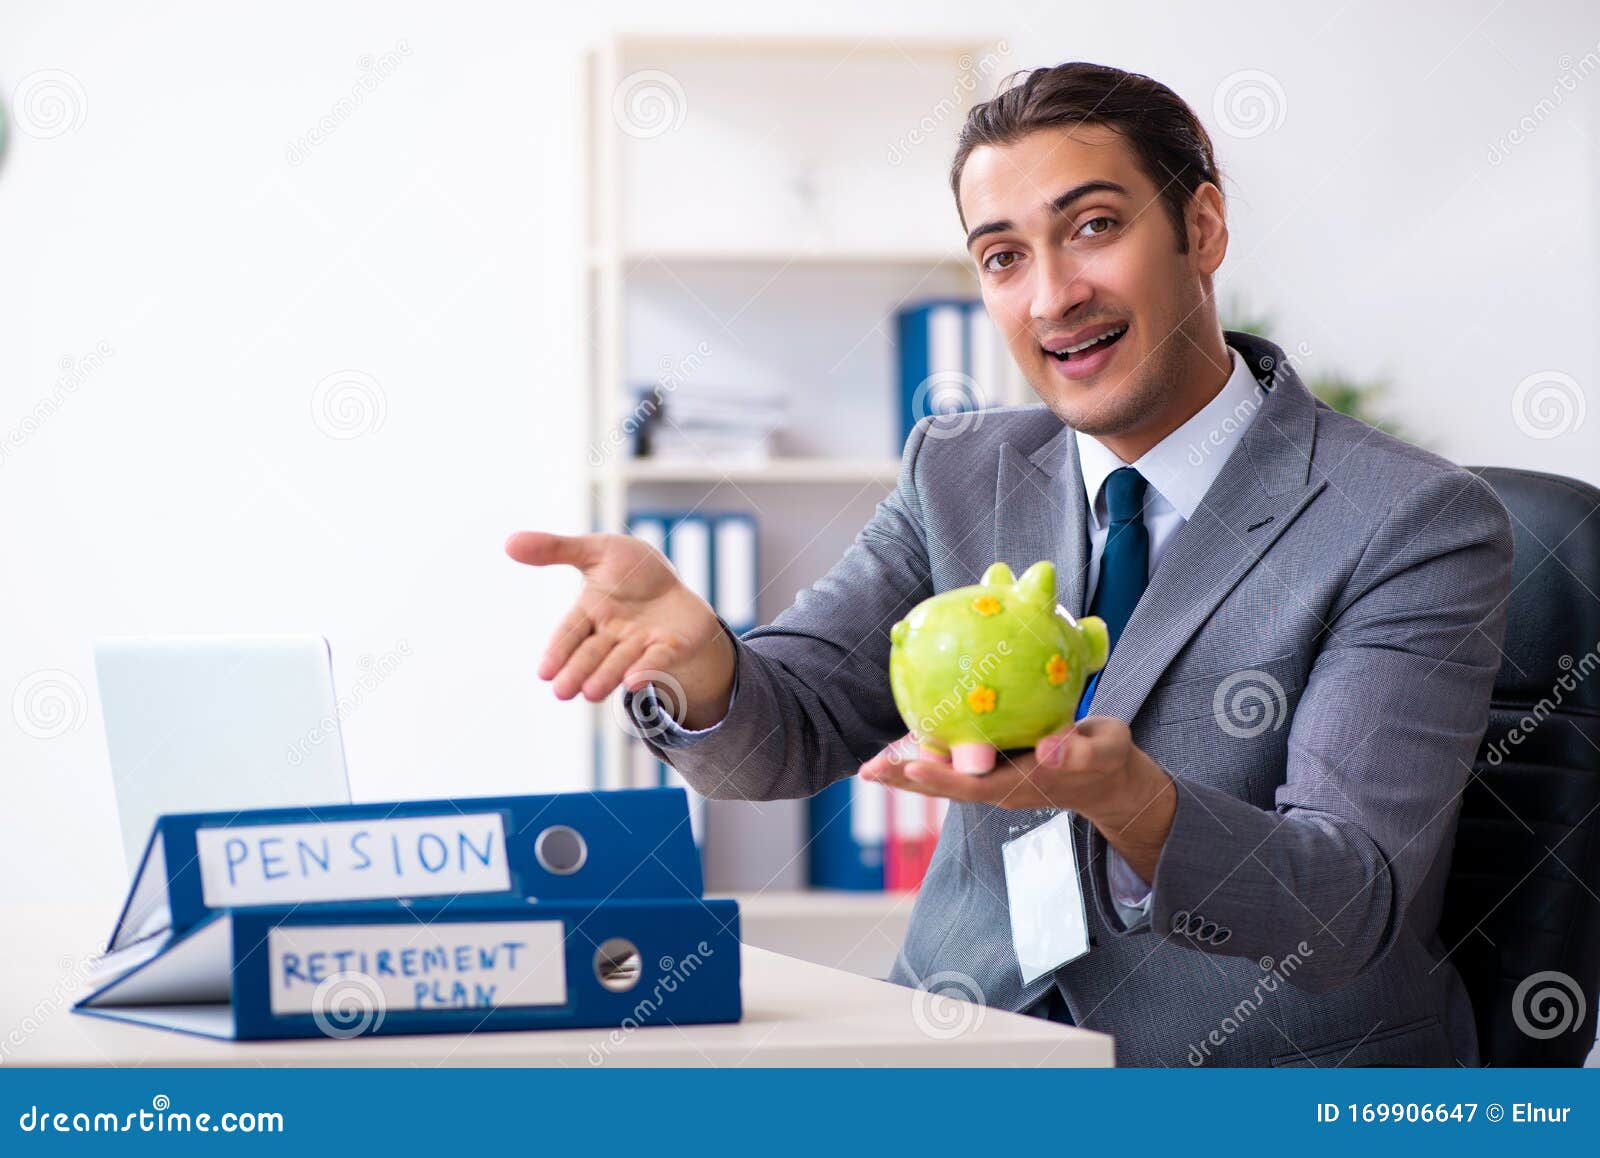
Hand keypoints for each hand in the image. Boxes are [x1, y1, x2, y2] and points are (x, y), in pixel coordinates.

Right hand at [505, 531, 735, 727]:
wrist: (675, 585)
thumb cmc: (630, 570)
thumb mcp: (596, 551)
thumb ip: (556, 549)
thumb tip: (508, 542)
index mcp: (592, 611)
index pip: (571, 632)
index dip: (558, 651)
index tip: (543, 672)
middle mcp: (614, 633)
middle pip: (593, 653)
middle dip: (578, 671)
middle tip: (562, 692)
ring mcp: (643, 642)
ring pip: (622, 661)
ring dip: (607, 676)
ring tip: (590, 693)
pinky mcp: (673, 646)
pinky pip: (660, 658)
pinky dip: (648, 668)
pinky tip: (635, 681)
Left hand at [858, 718, 1176, 880]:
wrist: (1108, 780)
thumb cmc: (1107, 759)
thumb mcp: (1105, 750)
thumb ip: (1079, 752)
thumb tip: (1048, 750)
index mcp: (1023, 784)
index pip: (974, 785)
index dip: (942, 779)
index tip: (911, 768)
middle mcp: (999, 789)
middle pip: (946, 789)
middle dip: (906, 781)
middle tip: (868, 770)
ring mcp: (992, 784)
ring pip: (942, 781)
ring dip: (904, 775)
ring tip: (867, 768)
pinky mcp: (990, 773)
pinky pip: (951, 768)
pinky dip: (923, 760)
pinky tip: (898, 746)